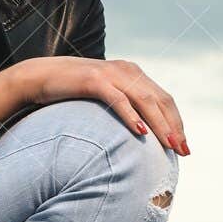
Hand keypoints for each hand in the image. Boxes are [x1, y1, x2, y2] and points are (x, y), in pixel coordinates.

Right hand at [13, 56, 189, 154]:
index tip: (183, 145)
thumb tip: (141, 133)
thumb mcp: (104, 95)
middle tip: (182, 151)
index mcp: (133, 74)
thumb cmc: (72, 92)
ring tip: (169, 144)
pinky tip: (141, 132)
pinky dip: (132, 116)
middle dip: (173, 126)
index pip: (164, 99)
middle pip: (160, 100)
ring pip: (145, 100)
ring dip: (159, 124)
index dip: (176, 122)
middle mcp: (127, 71)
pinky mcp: (94, 80)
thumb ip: (124, 104)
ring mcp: (111, 74)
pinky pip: (118, 100)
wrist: (40, 76)